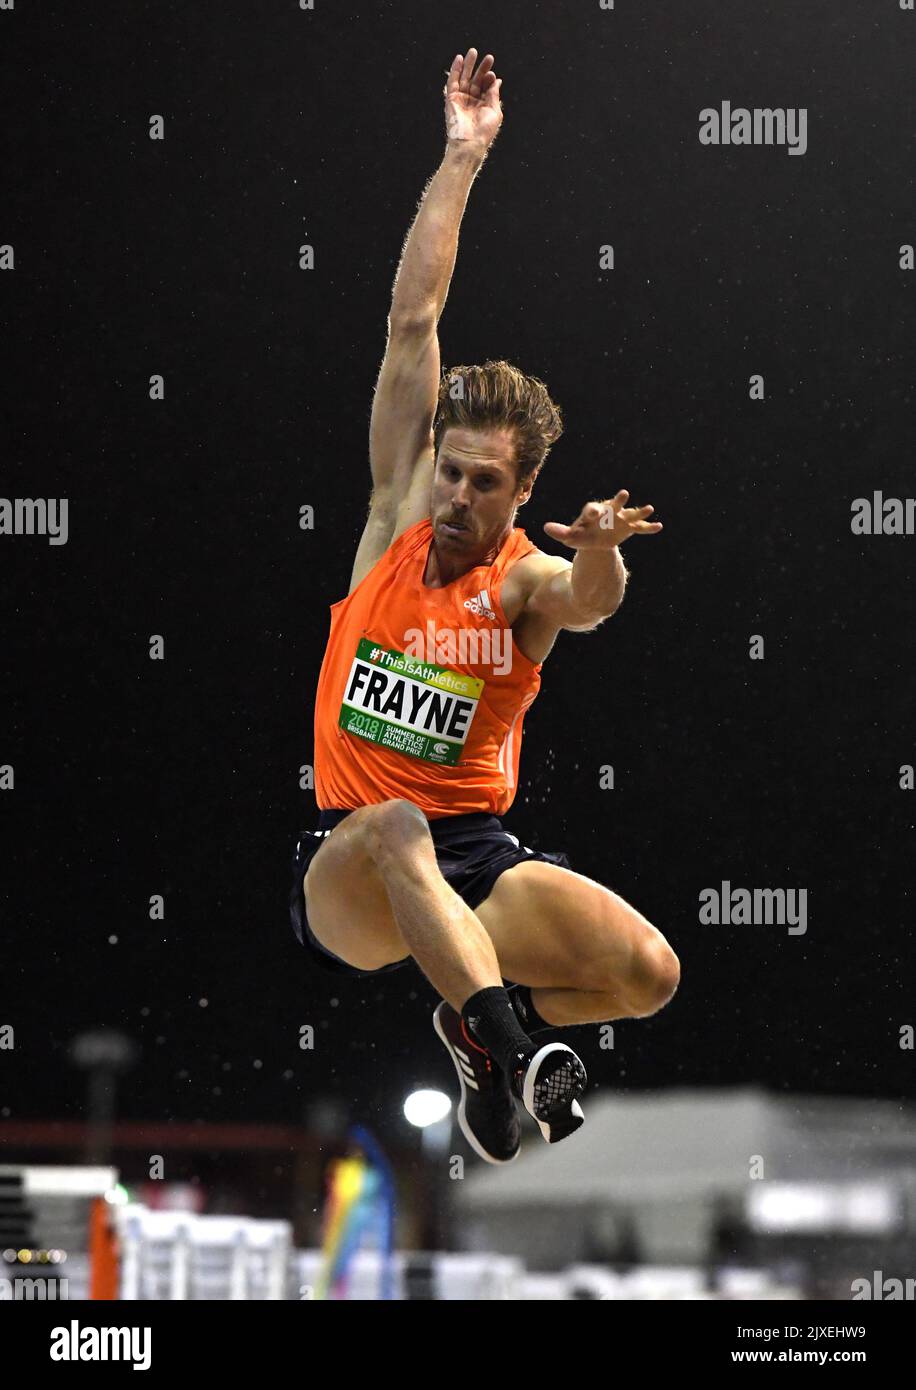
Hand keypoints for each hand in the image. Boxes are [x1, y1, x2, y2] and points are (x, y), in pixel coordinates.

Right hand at [444, 49, 502, 150]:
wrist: (469, 143)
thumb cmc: (484, 131)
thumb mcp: (494, 110)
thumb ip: (494, 94)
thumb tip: (496, 79)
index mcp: (483, 106)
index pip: (486, 87)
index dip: (489, 79)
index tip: (492, 73)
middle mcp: (472, 102)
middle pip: (476, 81)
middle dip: (481, 69)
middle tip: (489, 57)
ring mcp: (461, 100)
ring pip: (464, 79)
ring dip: (468, 65)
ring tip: (473, 52)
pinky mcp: (451, 99)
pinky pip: (452, 82)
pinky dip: (455, 70)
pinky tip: (459, 59)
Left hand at [543, 491, 662, 548]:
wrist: (596, 541)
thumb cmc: (582, 535)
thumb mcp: (571, 536)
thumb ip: (560, 532)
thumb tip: (545, 528)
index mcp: (593, 513)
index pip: (591, 509)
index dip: (592, 511)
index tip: (593, 513)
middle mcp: (609, 512)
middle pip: (613, 505)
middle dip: (617, 501)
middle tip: (623, 494)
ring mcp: (621, 519)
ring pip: (630, 514)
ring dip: (640, 511)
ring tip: (650, 508)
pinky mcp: (629, 528)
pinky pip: (640, 527)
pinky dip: (649, 527)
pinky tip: (659, 526)